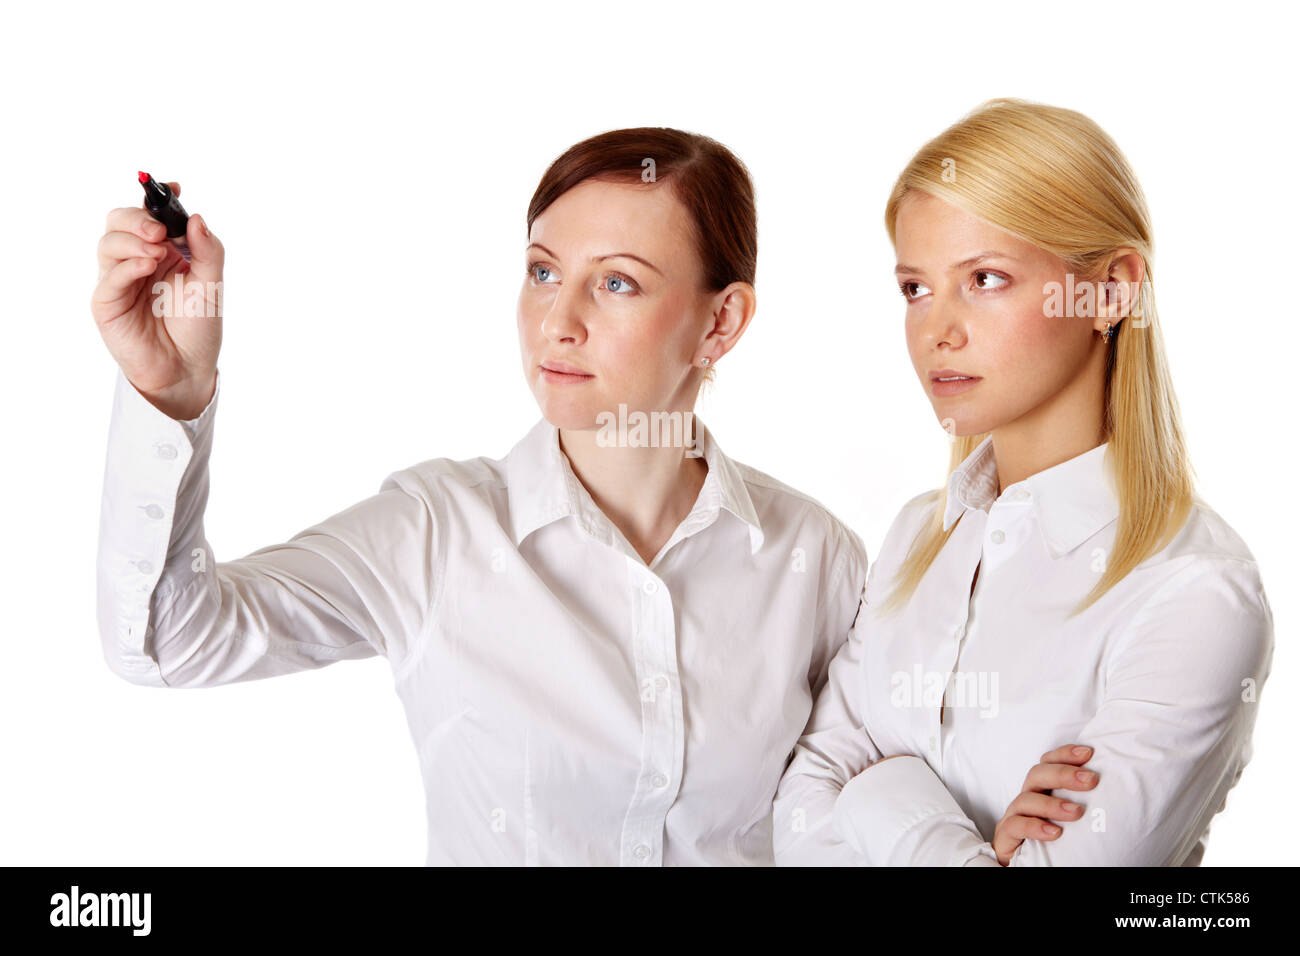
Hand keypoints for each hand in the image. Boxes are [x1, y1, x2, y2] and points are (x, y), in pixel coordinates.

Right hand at [90, 181, 224, 420]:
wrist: (187, 369)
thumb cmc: (197, 327)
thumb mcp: (212, 285)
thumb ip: (208, 251)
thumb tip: (197, 218)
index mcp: (163, 251)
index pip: (151, 215)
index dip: (158, 198)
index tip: (175, 188)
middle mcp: (137, 260)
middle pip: (120, 220)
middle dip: (138, 218)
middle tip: (160, 232)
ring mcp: (120, 279)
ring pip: (109, 242)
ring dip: (132, 240)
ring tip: (157, 253)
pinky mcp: (108, 302)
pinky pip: (110, 275)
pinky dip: (128, 265)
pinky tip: (147, 267)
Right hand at [991, 744, 1098, 864]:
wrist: (1022, 864)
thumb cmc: (1053, 842)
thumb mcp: (1070, 820)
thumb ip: (1084, 805)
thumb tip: (1122, 798)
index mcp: (1042, 790)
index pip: (1048, 763)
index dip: (1065, 754)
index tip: (1088, 753)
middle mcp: (1027, 799)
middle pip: (1037, 775)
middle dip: (1063, 774)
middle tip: (1090, 780)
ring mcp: (1015, 816)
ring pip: (1026, 799)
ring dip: (1052, 804)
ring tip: (1076, 812)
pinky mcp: (1006, 836)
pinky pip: (1015, 826)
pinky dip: (1034, 827)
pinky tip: (1054, 833)